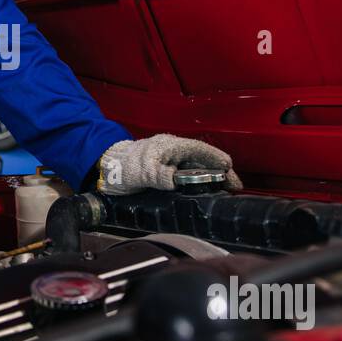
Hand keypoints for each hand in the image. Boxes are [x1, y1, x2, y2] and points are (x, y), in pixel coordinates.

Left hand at [97, 134, 241, 195]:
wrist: (107, 171)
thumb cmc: (123, 165)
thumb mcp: (141, 170)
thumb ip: (158, 174)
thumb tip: (175, 180)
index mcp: (170, 146)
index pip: (199, 150)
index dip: (216, 158)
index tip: (229, 167)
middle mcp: (174, 154)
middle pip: (203, 161)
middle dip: (220, 172)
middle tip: (234, 185)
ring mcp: (171, 164)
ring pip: (197, 170)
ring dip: (212, 179)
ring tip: (226, 191)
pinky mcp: (167, 176)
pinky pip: (188, 179)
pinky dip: (200, 185)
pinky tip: (206, 194)